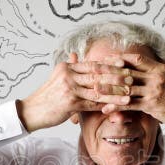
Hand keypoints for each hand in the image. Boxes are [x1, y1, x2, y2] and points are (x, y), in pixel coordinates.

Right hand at [16, 53, 135, 131]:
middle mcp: (68, 76)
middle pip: (97, 75)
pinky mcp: (70, 103)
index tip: (124, 62)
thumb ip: (69, 67)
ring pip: (97, 90)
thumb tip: (75, 54)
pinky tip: (116, 107)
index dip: (109, 63)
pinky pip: (92, 104)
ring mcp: (69, 89)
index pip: (92, 63)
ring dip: (115, 92)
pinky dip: (105, 105)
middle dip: (116, 76)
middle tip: (131, 77)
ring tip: (129, 94)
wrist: (32, 110)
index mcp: (67, 67)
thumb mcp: (57, 77)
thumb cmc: (47, 95)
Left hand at [98, 53, 164, 132]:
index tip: (106, 59)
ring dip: (109, 89)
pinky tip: (106, 109)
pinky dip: (116, 107)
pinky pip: (130, 105)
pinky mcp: (152, 105)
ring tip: (94, 90)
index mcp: (159, 68)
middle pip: (127, 71)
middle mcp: (156, 77)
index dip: (120, 58)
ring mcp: (154, 91)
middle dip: (108, 71)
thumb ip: (154, 72)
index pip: (136, 59)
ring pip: (126, 89)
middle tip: (93, 70)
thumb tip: (140, 67)